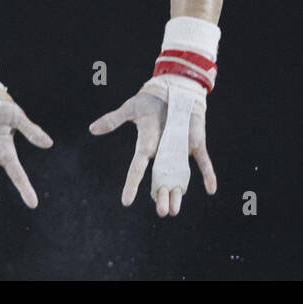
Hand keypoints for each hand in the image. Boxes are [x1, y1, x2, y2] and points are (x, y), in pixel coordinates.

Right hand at [89, 74, 216, 215]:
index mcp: (146, 145)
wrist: (172, 91)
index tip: (126, 201)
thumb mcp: (130, 109)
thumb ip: (113, 120)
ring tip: (175, 210)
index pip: (137, 168)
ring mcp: (180, 150)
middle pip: (161, 179)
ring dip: (179, 192)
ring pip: (180, 175)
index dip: (132, 184)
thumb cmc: (149, 101)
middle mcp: (163, 152)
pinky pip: (203, 161)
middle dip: (161, 196)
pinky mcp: (195, 144)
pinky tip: (211, 189)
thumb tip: (91, 129)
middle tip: (162, 212)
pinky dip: (208, 174)